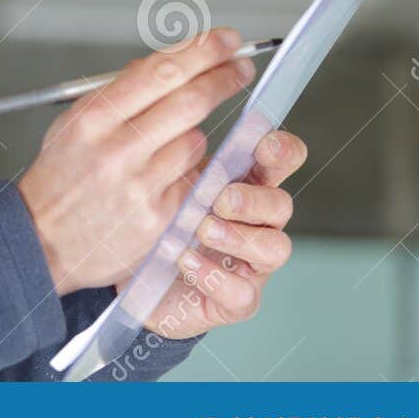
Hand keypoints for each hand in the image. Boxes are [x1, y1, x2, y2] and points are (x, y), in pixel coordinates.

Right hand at [16, 27, 256, 295]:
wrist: (43, 239)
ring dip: (194, 133)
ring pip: (195, 141)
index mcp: (94, 117)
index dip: (202, 51)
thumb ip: (118, 94)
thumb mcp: (74, 124)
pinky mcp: (159, 216)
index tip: (226, 41)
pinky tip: (168, 175)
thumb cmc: (59, 178)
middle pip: (190, 100)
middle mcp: (117, 148)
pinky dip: (188, 171)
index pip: (160, 71)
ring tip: (170, 141)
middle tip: (241, 67)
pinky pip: (192, 180)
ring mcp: (141, 185)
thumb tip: (167, 64)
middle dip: (224, 77)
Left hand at [126, 129, 307, 338]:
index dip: (282, 151)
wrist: (136, 277)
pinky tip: (187, 261)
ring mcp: (252, 264)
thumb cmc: (157, 220)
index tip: (264, 144)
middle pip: (281, 204)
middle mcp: (256, 223)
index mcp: (244, 183)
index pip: (281, 160)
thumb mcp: (165, 180)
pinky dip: (215, 276)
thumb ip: (179, 153)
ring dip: (239, 236)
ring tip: (202, 228)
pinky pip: (243, 293)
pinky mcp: (236, 300)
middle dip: (255, 199)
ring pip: (274, 248)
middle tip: (222, 198)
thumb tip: (179, 117)